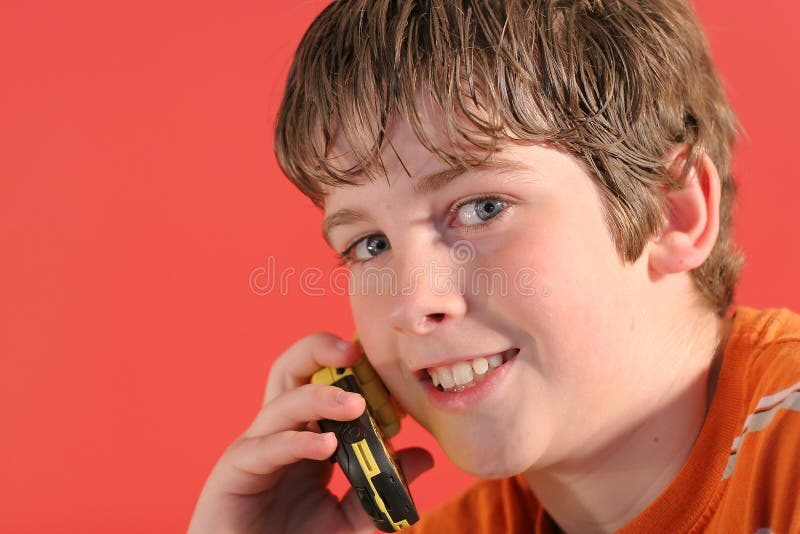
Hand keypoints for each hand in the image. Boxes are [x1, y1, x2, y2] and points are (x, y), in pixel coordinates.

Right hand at [188, 333, 433, 533]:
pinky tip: (326, 445)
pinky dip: (297, 442)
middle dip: (318, 350)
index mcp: (305, 433)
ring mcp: (254, 449)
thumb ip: (380, 485)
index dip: (351, 368)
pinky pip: (264, 448)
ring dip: (319, 398)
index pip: (322, 381)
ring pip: (281, 404)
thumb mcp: (349, 516)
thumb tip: (423, 457)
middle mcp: (278, 432)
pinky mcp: (234, 473)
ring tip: (355, 405)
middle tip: (354, 351)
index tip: (386, 367)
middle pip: (290, 371)